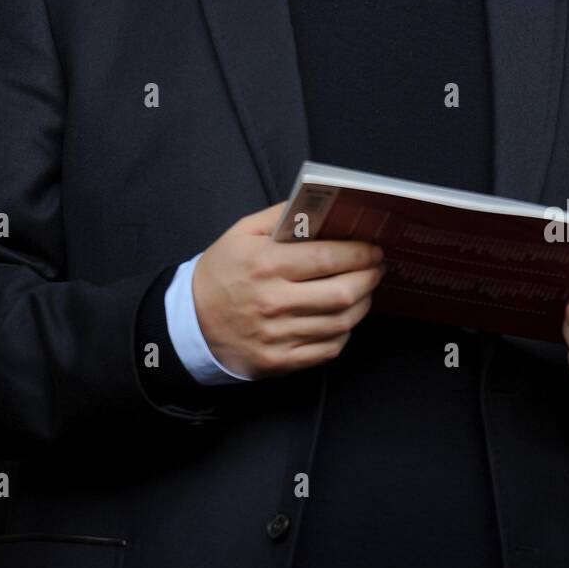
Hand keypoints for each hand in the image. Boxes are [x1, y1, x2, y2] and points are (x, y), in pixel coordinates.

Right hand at [192, 201, 386, 379]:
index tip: (373, 248)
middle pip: (342, 292)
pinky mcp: (280, 361)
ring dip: (363, 303)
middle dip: (370, 277)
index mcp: (265, 264)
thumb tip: (320, 206)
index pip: (327, 257)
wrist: (191, 322)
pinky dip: (345, 332)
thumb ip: (281, 215)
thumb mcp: (242, 233)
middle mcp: (273, 301)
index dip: (359, 252)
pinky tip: (345, 317)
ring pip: (341, 322)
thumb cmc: (221, 271)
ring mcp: (278, 335)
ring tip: (366, 289)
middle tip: (377, 267)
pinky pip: (328, 348)